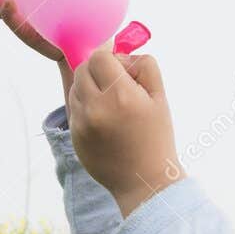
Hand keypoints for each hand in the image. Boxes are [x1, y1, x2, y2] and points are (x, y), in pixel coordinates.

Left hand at [69, 44, 183, 217]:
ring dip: (89, 87)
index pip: (99, 57)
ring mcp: (81, 124)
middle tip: (115, 81)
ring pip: (76, 88)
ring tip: (111, 103)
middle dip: (97, 69)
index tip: (118, 63)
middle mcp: (96, 108)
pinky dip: (86, 107)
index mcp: (120, 96)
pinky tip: (105, 120)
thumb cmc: (156, 137)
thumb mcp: (160, 97)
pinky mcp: (74, 136)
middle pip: (83, 69)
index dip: (109, 55)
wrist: (145, 182)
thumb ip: (143, 66)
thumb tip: (120, 52)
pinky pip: (74, 108)